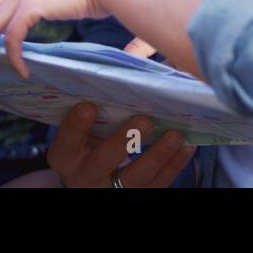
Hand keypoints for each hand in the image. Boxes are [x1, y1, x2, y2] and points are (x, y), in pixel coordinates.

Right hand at [47, 103, 195, 187]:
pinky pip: (156, 186)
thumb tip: (132, 56)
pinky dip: (173, 166)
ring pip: (134, 179)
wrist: (97, 180)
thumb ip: (102, 97)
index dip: (75, 126)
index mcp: (67, 155)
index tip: (88, 105)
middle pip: (102, 160)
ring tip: (175, 134)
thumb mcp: (87, 125)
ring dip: (157, 155)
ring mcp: (110, 190)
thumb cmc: (93, 137)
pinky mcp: (135, 197)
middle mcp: (84, 176)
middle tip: (145, 119)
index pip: (66, 142)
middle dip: (124, 140)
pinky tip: (186, 147)